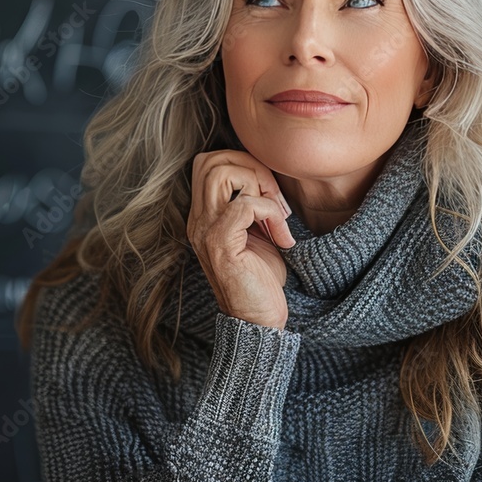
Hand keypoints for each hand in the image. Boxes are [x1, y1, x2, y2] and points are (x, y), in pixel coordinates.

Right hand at [186, 149, 295, 329]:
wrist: (258, 321)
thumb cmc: (260, 278)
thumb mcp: (256, 232)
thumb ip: (253, 203)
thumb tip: (270, 175)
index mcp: (205, 215)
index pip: (208, 162)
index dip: (242, 162)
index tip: (269, 191)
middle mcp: (199, 219)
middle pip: (210, 160)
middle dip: (249, 165)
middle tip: (273, 196)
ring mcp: (206, 231)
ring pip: (220, 173)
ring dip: (257, 184)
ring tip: (275, 212)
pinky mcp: (221, 244)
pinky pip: (244, 205)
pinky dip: (270, 212)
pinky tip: (283, 237)